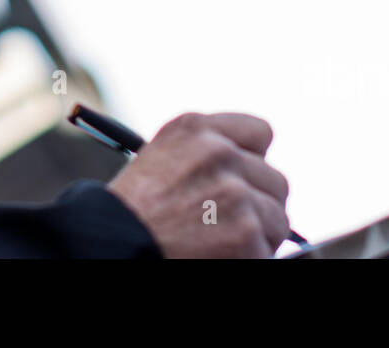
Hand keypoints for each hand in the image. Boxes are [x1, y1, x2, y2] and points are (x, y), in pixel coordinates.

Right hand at [105, 111, 288, 257]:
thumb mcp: (161, 158)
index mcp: (196, 130)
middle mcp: (218, 153)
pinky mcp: (246, 232)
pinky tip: (217, 255)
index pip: (260, 133)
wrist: (110, 244)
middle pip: (274, 180)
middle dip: (258, 204)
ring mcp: (235, 193)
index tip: (245, 179)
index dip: (254, 161)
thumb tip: (249, 168)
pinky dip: (248, 258)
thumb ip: (204, 153)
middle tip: (232, 222)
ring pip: (277, 217)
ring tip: (220, 241)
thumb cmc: (131, 210)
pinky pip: (268, 248)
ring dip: (257, 234)